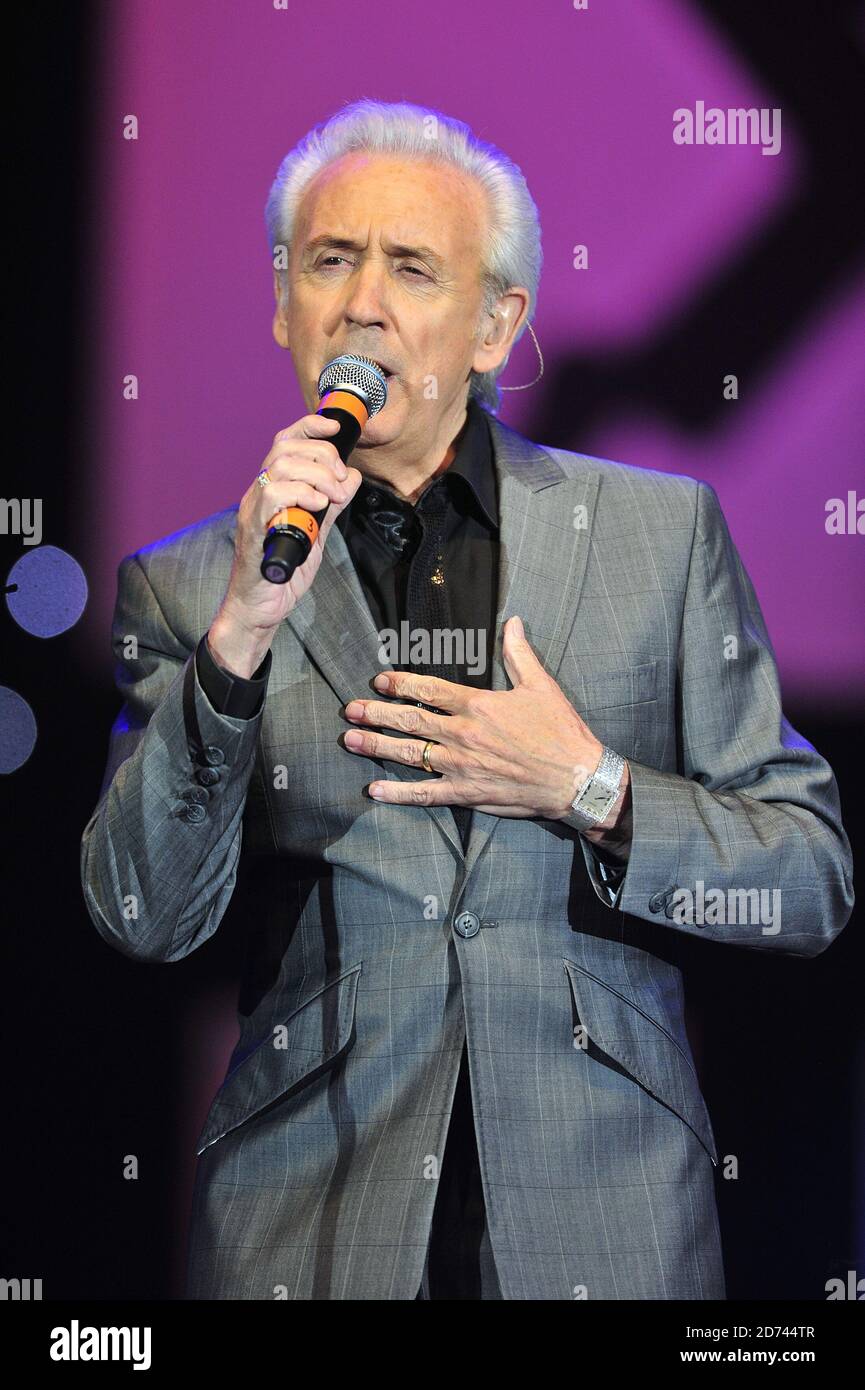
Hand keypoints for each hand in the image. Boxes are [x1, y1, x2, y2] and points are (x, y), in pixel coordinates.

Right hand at [208, 413, 362, 676]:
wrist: (261, 607)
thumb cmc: (284, 571)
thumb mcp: (317, 532)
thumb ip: (332, 504)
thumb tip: (352, 476)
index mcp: (273, 489)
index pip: (285, 442)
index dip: (309, 426)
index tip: (334, 427)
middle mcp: (258, 493)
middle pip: (286, 448)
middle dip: (323, 456)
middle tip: (341, 481)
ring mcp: (253, 510)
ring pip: (281, 467)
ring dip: (317, 476)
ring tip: (332, 497)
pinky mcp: (254, 529)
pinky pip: (271, 495)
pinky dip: (300, 494)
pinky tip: (317, 506)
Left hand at [341, 614, 617, 819]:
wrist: (576, 778)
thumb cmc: (561, 732)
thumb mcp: (541, 686)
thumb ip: (519, 654)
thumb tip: (512, 622)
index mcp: (478, 706)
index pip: (429, 690)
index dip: (401, 683)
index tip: (380, 681)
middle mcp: (463, 735)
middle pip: (411, 721)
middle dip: (376, 714)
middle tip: (350, 711)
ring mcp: (461, 766)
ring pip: (410, 754)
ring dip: (377, 747)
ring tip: (350, 741)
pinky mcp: (467, 793)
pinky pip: (426, 794)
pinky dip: (399, 794)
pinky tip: (375, 791)